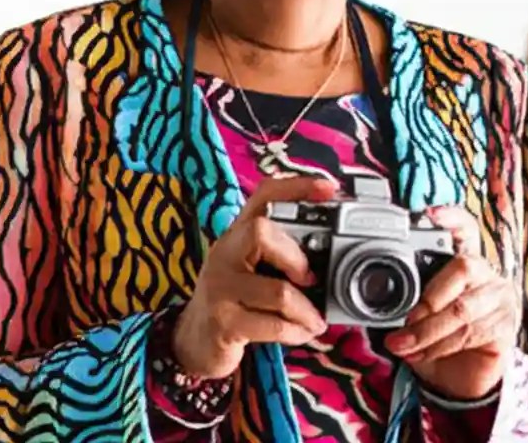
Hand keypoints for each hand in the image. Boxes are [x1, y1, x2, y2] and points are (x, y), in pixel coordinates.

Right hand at [171, 176, 337, 379]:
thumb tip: (333, 255)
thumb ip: (280, 254)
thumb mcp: (250, 268)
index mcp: (237, 235)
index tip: (330, 189)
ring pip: (278, 291)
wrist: (195, 341)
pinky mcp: (224, 322)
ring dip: (307, 311)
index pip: (263, 196)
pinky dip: (296, 331)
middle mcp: (224, 253)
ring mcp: (220, 288)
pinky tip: (301, 332)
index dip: (296, 187)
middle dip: (296, 256)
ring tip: (315, 320)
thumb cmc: (234, 301)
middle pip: (260, 232)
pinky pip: (273, 325)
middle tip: (309, 278)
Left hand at [385, 206, 518, 400]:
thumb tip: (373, 291)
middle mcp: (486, 274)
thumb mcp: (415, 312)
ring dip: (426, 331)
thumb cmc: (434, 336)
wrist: (457, 377)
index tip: (431, 214)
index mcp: (463, 261)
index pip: (466, 229)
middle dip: (428, 299)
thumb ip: (405, 295)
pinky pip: (470, 334)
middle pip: (463, 267)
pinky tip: (421, 354)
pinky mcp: (506, 326)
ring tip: (402, 344)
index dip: (452, 218)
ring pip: (461, 308)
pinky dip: (439, 347)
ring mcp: (500, 299)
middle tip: (405, 321)